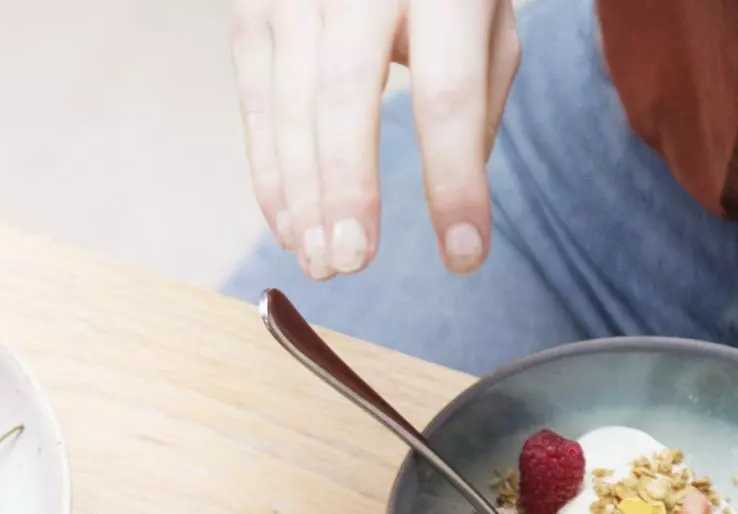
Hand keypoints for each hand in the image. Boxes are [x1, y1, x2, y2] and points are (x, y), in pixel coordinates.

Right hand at [231, 0, 519, 278]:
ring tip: (320, 262)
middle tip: (353, 264)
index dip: (454, 182)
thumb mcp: (486, 10)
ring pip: (289, 109)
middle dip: (348, 190)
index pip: (448, 95)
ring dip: (301, 197)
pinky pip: (254, 106)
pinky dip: (269, 174)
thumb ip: (480, 91)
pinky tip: (289, 226)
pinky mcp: (252, 9)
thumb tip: (457, 182)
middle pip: (346, 100)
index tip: (464, 255)